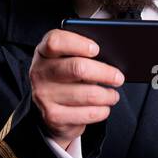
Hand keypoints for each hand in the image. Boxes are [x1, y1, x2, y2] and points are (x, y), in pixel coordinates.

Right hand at [29, 29, 124, 148]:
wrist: (48, 109)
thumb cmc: (65, 78)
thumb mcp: (66, 59)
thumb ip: (82, 52)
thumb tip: (111, 57)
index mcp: (43, 52)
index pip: (55, 41)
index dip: (78, 44)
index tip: (96, 49)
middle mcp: (40, 73)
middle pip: (77, 68)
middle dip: (105, 73)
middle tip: (118, 78)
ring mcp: (44, 95)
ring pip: (88, 94)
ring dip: (108, 95)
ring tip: (112, 95)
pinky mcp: (53, 116)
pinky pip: (88, 113)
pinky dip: (102, 111)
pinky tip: (103, 107)